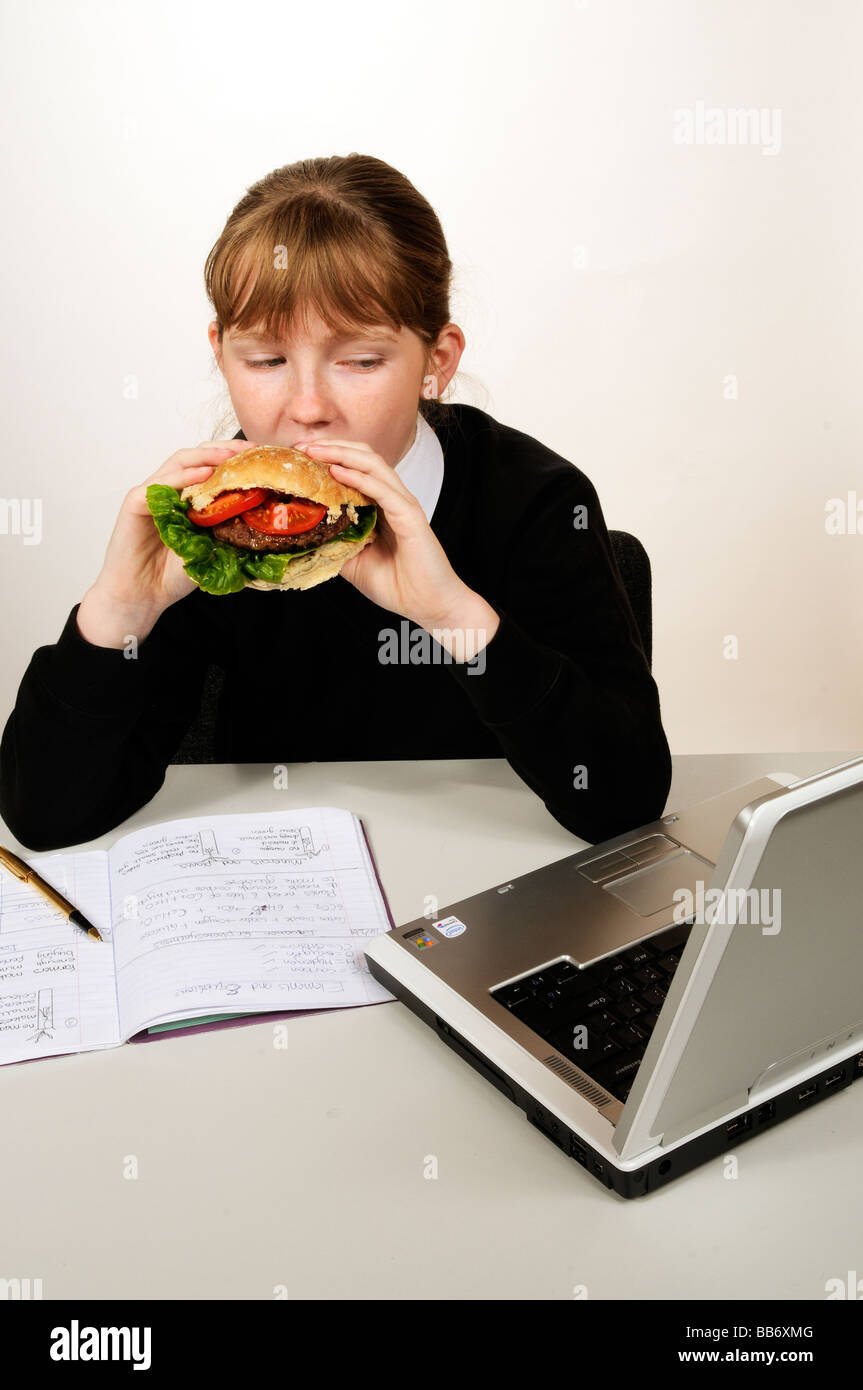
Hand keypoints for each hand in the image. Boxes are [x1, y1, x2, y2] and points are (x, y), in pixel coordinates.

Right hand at [90, 439, 259, 615]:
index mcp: (185, 498)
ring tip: (230, 455)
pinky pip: (160, 483)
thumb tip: (265, 522)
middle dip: (223, 449)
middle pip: (195, 456)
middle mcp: (168, 490)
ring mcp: (150, 494)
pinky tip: (204, 475)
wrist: (141, 597)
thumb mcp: (211, 551)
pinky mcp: (135, 503)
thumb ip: (228, 532)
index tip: (260, 455)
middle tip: (249, 450)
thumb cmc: (172, 576)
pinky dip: (183, 476)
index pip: (209, 467)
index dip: (233, 458)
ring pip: (179, 462)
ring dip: (206, 456)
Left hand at [297, 438, 468, 626]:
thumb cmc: (397, 585)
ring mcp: (403, 505)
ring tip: (313, 450)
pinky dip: (359, 477)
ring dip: (341, 453)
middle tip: (300, 446)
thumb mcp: (352, 563)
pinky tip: (336, 471)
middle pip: (363, 456)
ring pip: (373, 464)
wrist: (429, 606)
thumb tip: (303, 538)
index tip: (297, 456)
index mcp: (381, 505)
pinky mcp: (410, 517)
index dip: (327, 456)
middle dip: (331, 446)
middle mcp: (393, 498)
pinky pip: (382, 489)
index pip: (354, 468)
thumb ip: (334, 545)